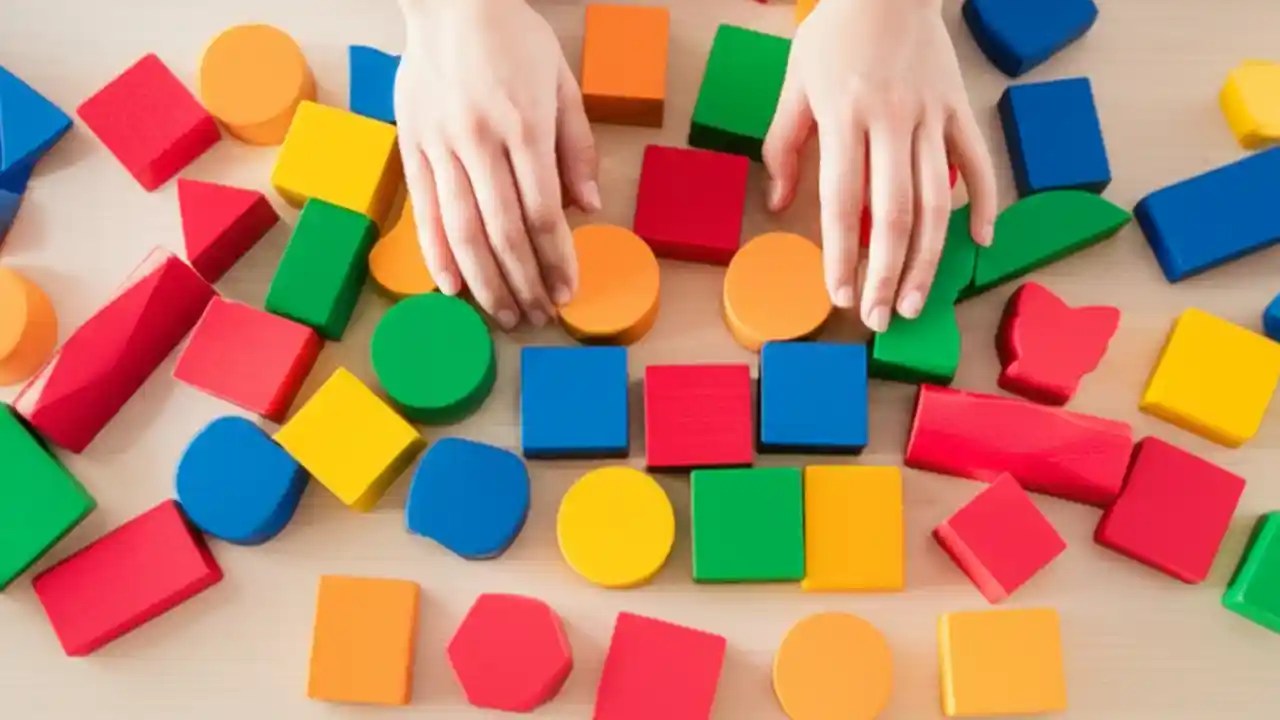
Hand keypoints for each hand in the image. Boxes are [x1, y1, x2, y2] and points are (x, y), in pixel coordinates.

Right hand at [395, 0, 600, 329]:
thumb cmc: (513, 38)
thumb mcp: (562, 82)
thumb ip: (576, 147)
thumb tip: (588, 207)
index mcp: (523, 125)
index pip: (542, 212)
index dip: (556, 259)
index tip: (567, 291)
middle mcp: (479, 139)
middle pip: (502, 231)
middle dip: (523, 282)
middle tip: (538, 316)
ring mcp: (440, 144)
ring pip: (461, 229)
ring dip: (484, 281)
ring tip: (503, 314)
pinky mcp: (411, 144)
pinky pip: (424, 209)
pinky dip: (436, 253)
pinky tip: (451, 286)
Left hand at [763, 0, 996, 331]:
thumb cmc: (835, 33)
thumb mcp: (796, 82)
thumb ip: (784, 145)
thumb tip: (778, 205)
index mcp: (845, 117)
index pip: (842, 203)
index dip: (841, 255)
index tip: (841, 296)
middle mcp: (892, 122)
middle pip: (894, 215)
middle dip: (888, 274)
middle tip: (883, 318)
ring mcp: (932, 117)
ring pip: (936, 202)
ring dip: (929, 259)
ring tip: (919, 302)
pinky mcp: (959, 109)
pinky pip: (978, 164)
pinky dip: (983, 204)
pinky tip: (979, 242)